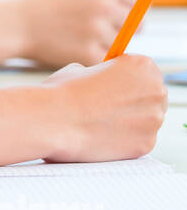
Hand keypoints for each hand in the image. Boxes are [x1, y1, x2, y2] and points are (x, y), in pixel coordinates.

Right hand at [13, 0, 138, 65]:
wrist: (13, 24)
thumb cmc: (40, 5)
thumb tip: (132, 5)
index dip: (133, 9)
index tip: (127, 16)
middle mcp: (104, 5)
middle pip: (138, 23)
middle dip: (126, 29)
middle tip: (107, 32)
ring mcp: (97, 30)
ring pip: (121, 44)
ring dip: (107, 45)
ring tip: (81, 40)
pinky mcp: (89, 53)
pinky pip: (105, 60)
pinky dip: (93, 59)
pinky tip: (75, 51)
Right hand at [39, 55, 166, 161]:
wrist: (54, 121)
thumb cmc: (63, 93)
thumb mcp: (81, 69)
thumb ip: (102, 74)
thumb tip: (104, 82)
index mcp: (142, 65)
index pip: (146, 73)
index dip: (129, 82)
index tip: (116, 89)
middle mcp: (156, 90)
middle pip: (154, 96)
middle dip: (135, 102)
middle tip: (110, 109)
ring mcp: (154, 119)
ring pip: (149, 121)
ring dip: (131, 122)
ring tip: (103, 124)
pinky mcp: (147, 144)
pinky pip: (141, 141)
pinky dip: (126, 141)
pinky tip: (105, 137)